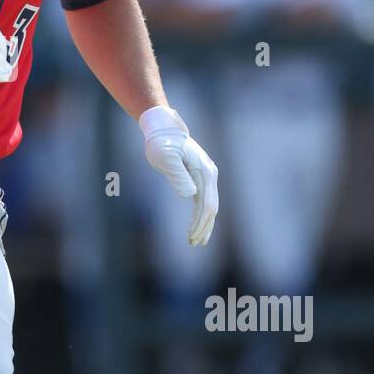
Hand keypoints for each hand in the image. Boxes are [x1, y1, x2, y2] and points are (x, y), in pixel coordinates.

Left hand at [139, 104, 217, 245]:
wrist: (163, 129)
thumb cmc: (162, 143)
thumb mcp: (166, 158)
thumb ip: (178, 176)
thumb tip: (191, 195)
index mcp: (204, 171)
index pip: (207, 204)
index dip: (200, 223)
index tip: (191, 237)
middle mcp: (210, 174)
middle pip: (211, 207)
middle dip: (204, 227)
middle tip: (194, 244)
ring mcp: (206, 176)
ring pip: (210, 205)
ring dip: (204, 224)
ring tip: (197, 241)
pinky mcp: (200, 177)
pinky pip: (203, 200)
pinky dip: (201, 214)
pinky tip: (197, 225)